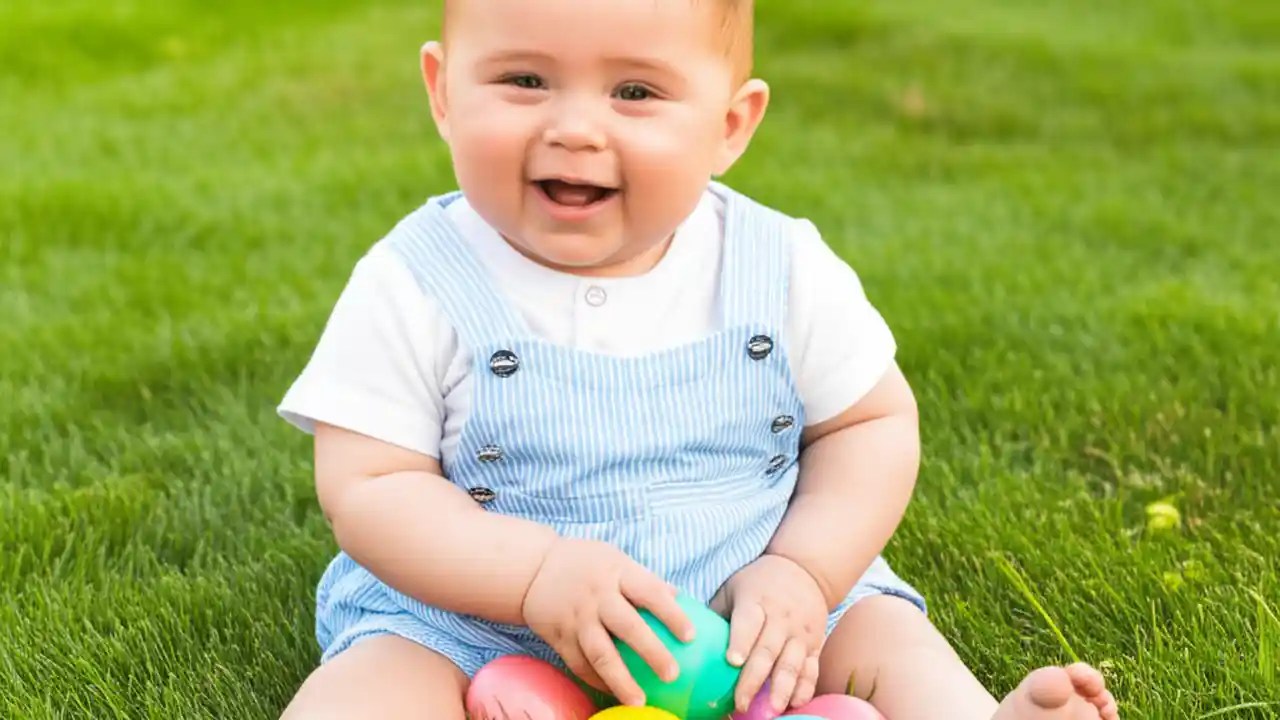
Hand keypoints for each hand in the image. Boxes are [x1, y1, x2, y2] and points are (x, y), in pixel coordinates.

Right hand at [521, 538, 695, 706]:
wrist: (531, 567)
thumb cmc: (584, 563)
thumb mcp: (615, 559)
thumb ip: (644, 579)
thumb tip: (680, 599)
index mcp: (616, 572)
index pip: (649, 593)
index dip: (671, 614)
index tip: (690, 636)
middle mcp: (596, 595)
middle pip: (627, 626)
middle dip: (651, 652)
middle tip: (672, 675)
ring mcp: (576, 618)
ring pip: (599, 653)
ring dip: (620, 680)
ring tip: (639, 702)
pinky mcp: (558, 636)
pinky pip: (578, 664)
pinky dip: (595, 681)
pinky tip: (612, 694)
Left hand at [710, 554, 828, 713]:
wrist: (805, 570)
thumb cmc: (759, 582)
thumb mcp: (734, 588)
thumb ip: (716, 613)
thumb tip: (685, 638)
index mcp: (756, 601)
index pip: (749, 623)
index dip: (741, 642)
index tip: (732, 662)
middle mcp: (781, 618)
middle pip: (768, 650)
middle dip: (754, 679)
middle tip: (741, 703)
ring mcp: (800, 633)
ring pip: (792, 663)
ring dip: (783, 689)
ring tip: (772, 710)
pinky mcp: (815, 644)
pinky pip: (811, 668)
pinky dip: (805, 687)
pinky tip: (795, 703)